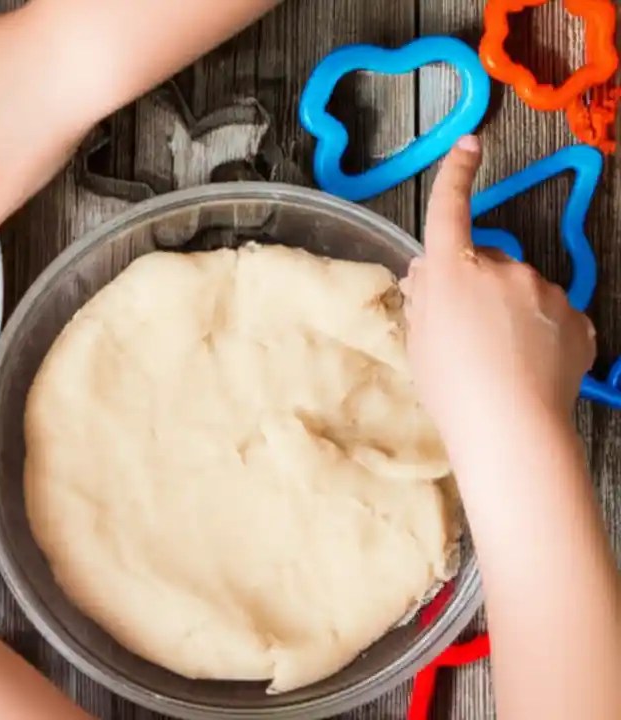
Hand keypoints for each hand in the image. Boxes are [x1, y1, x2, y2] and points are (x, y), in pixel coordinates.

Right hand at [403, 136, 595, 458]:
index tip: (469, 146)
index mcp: (454, 270)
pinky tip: (526, 367)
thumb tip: (427, 272)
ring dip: (509, 312)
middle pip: (485, 263)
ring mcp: (545, 292)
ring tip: (498, 360)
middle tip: (462, 333)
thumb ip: (423, 297)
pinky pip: (552, 316)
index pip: (449, 210)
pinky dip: (540, 334)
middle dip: (475, 285)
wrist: (512, 429)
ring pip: (521, 291)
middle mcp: (503, 269)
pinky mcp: (577, 319)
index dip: (455, 175)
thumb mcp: (419, 340)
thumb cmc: (452, 387)